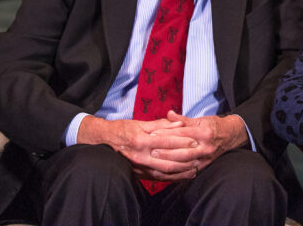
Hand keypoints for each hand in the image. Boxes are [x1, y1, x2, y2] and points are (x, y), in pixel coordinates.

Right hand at [77, 115, 198, 180]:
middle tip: (200, 154)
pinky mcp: (139, 174)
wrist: (102, 142)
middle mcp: (140, 155)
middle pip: (168, 159)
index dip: (182, 141)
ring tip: (196, 166)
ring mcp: (139, 167)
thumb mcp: (140, 123)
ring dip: (182, 170)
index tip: (195, 140)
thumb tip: (179, 124)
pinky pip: (159, 178)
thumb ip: (161, 125)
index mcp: (141, 140)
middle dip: (185, 158)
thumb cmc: (122, 129)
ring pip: (165, 172)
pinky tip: (184, 175)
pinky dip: (173, 178)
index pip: (166, 142)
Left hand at [151, 111, 248, 171]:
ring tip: (156, 161)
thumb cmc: (213, 125)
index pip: (182, 134)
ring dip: (169, 163)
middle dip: (166, 152)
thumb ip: (183, 119)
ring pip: (185, 162)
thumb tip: (169, 114)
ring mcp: (206, 158)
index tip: (152, 134)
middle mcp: (206, 146)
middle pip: (183, 151)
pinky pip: (189, 171)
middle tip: (151, 151)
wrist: (230, 136)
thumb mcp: (200, 119)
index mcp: (204, 132)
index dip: (166, 134)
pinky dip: (178, 172)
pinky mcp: (205, 166)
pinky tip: (167, 171)